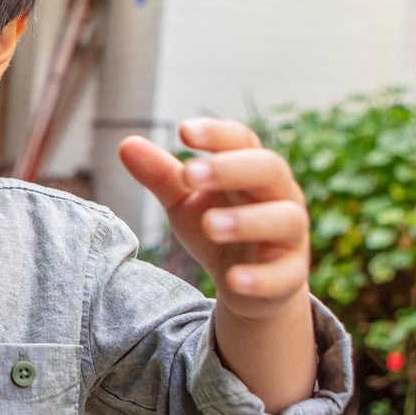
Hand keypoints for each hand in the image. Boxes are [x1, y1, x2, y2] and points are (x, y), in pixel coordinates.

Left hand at [118, 118, 310, 319]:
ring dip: (247, 220)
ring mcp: (289, 236)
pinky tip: (233, 279)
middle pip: (269, 170)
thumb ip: (160, 174)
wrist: (246, 283)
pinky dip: (260, 277)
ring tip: (210, 225)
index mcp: (252, 170)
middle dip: (230, 169)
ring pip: (285, 219)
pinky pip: (284, 275)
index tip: (183, 131)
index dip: (217, 134)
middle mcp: (279, 195)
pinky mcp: (289, 275)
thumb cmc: (216, 227)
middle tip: (190, 174)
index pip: (242, 140)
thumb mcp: (184, 201)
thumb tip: (126, 143)